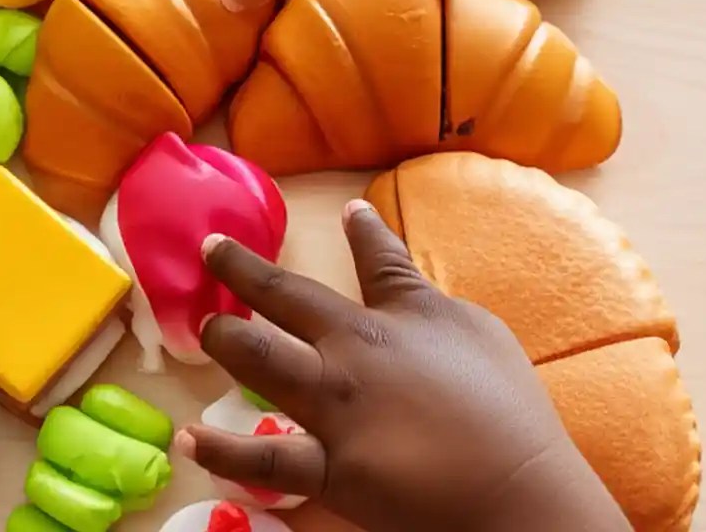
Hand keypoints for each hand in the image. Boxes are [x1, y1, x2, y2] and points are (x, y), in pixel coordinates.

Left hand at [175, 200, 630, 531]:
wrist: (516, 492)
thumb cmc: (510, 415)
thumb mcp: (479, 335)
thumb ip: (422, 293)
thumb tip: (383, 243)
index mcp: (402, 318)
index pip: (380, 262)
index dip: (362, 231)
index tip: (344, 212)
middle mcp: (354, 352)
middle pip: (287, 297)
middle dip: (243, 270)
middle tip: (211, 253)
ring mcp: (335, 408)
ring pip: (261, 362)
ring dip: (226, 340)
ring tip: (206, 330)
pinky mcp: (328, 467)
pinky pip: (264, 460)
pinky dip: (222, 453)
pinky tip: (189, 439)